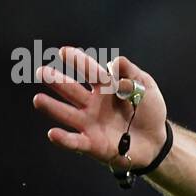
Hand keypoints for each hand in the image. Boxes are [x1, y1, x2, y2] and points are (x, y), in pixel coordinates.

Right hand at [33, 46, 168, 171]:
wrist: (157, 142)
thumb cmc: (149, 112)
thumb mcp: (146, 87)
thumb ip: (131, 73)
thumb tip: (114, 61)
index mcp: (106, 88)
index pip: (90, 72)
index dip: (79, 62)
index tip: (63, 51)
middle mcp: (93, 104)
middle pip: (72, 91)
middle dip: (57, 81)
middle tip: (41, 72)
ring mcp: (91, 124)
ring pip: (68, 114)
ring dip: (53, 108)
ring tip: (38, 100)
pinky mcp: (93, 144)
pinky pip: (76, 142)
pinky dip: (64, 139)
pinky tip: (52, 133)